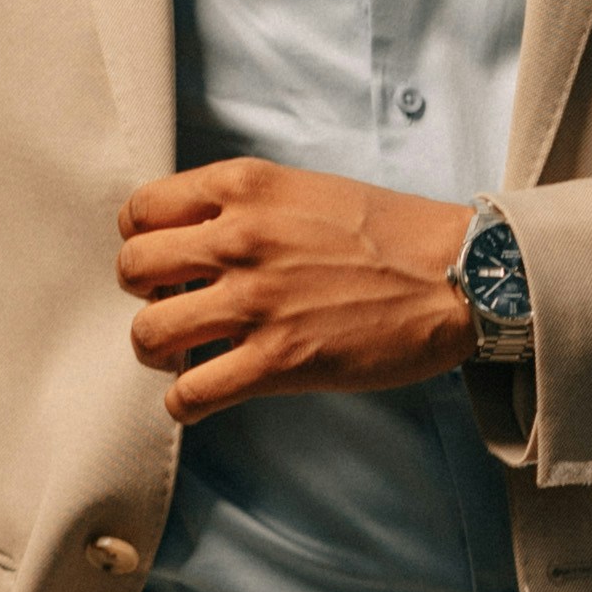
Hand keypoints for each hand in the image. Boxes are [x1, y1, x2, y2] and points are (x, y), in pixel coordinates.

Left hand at [117, 162, 472, 415]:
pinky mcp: (278, 361)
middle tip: (177, 306)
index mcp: (244, 188)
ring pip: (149, 334)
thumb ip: (246, 206)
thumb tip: (196, 237)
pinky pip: (190, 394)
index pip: (140, 210)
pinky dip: (185, 402)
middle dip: (147, 294)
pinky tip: (203, 395)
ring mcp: (256, 302)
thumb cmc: (391, 233)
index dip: (142, 240)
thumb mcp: (306, 188)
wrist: (458, 274)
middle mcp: (240, 239)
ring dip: (160, 351)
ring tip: (186, 354)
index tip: (164, 261)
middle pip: (133, 269)